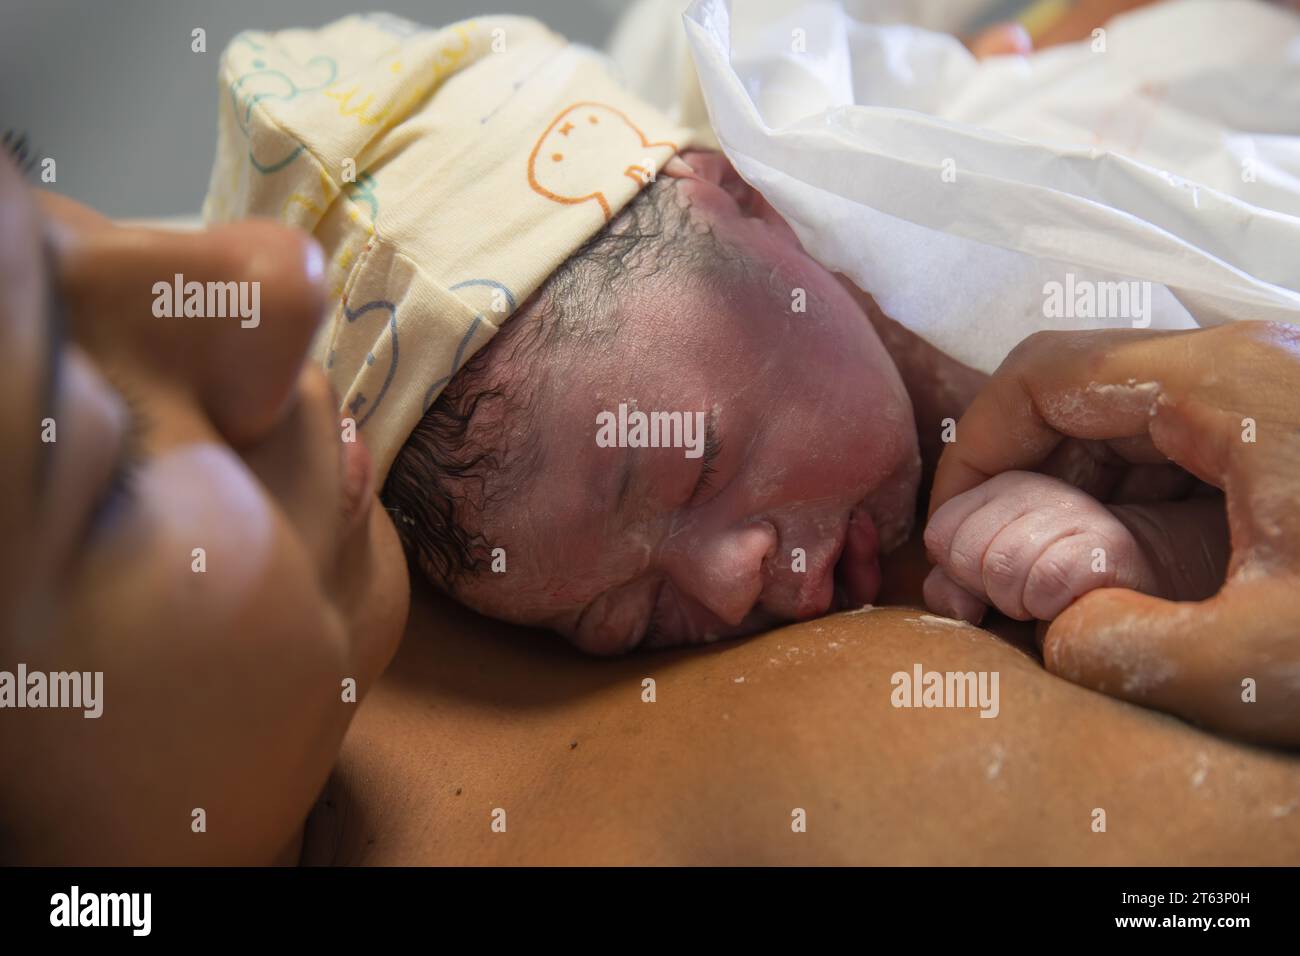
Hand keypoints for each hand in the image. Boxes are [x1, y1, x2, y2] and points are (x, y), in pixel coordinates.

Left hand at [924, 470, 1160, 624]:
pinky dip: (1048, 607)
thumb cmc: (1048, 586)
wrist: (1132, 587)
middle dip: (986, 590)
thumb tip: (955, 603)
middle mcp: (1034, 487)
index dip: (958, 573)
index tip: (992, 580)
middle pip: (964, 553)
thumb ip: (951, 585)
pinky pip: (1044, 585)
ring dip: (1019, 602)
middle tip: (1023, 591)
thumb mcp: (988, 582)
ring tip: (1045, 597)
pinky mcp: (1107, 545)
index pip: (939, 533)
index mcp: (998, 487)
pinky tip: (1066, 602)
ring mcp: (1073, 511)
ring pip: (1001, 569)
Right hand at [927, 323, 1299, 745]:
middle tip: (992, 578)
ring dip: (1065, 502)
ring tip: (1053, 589)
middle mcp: (1235, 369)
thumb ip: (1123, 653)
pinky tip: (1129, 578)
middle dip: (1013, 486)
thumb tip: (1058, 631)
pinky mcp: (1281, 436)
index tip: (949, 534)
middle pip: (1074, 397)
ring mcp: (1262, 399)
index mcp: (1218, 385)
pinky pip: (1169, 455)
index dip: (974, 453)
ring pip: (1119, 426)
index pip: (1042, 378)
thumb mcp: (1261, 661)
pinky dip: (1122, 511)